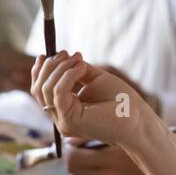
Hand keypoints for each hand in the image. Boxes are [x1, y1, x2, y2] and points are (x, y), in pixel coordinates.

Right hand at [30, 51, 152, 146]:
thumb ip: (76, 70)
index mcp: (64, 110)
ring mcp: (63, 122)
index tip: (49, 52)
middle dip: (50, 66)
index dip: (40, 70)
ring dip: (61, 68)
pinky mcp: (69, 122)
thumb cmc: (120, 100)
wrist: (136, 117)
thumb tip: (63, 57)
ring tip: (79, 60)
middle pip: (39, 89)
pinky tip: (82, 68)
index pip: (40, 90)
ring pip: (46, 89)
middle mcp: (60, 118)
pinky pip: (58, 93)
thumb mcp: (94, 79)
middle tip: (67, 53)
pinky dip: (68, 75)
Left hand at [64, 137, 152, 174]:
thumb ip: (92, 137)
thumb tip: (68, 142)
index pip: (73, 158)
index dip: (71, 151)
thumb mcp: (119, 138)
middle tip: (81, 155)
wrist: (159, 172)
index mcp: (110, 159)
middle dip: (73, 162)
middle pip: (72, 172)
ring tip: (88, 168)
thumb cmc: (138, 150)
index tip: (76, 147)